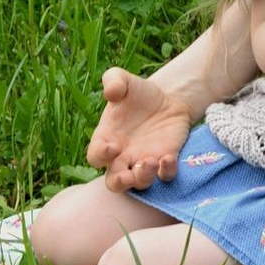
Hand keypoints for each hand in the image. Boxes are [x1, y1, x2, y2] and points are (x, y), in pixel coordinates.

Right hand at [88, 68, 194, 191]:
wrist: (168, 98)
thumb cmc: (138, 93)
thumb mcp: (125, 80)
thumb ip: (114, 81)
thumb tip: (111, 92)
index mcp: (107, 139)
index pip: (95, 156)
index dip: (100, 155)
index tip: (112, 146)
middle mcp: (123, 156)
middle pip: (114, 182)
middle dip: (119, 182)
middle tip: (127, 175)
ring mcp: (144, 161)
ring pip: (139, 183)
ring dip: (143, 178)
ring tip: (150, 162)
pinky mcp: (166, 159)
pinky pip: (165, 175)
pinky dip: (166, 172)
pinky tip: (169, 158)